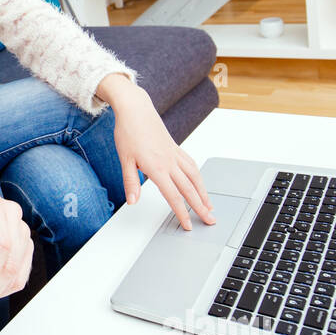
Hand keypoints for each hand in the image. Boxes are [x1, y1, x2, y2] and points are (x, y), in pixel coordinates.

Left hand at [98, 74, 214, 230]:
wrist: (135, 109)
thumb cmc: (128, 132)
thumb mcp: (125, 160)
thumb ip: (130, 182)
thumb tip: (132, 201)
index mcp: (157, 167)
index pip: (173, 196)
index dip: (182, 213)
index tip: (188, 225)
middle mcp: (170, 162)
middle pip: (189, 189)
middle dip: (200, 207)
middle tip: (210, 221)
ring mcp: (174, 154)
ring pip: (195, 177)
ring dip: (204, 193)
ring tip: (209, 206)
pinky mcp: (175, 148)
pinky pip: (191, 164)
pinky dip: (198, 176)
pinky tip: (199, 183)